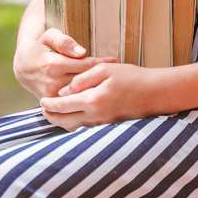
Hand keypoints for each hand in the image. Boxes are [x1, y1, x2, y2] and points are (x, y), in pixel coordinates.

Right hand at [13, 27, 118, 100]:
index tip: (115, 60)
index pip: (84, 65)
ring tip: (112, 84)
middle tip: (120, 73)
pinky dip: (86, 100)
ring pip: (81, 95)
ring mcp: (53, 96)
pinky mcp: (53, 105)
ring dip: (96, 90)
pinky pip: (73, 104)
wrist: (23, 67)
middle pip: (85, 82)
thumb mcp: (49, 36)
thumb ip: (64, 41)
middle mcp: (54, 82)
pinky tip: (98, 95)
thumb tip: (81, 52)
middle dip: (103, 78)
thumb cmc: (40, 48)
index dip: (101, 63)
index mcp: (55, 64)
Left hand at [39, 62, 159, 130]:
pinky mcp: (109, 125)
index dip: (50, 105)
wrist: (156, 93)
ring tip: (54, 114)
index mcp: (93, 100)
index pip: (63, 106)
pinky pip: (85, 128)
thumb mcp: (106, 69)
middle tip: (43, 111)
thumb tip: (65, 91)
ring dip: (62, 122)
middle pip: (65, 122)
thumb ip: (83, 78)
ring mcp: (103, 124)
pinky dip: (74, 123)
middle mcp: (96, 116)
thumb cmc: (132, 77)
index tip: (41, 101)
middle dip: (52, 117)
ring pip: (74, 127)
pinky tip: (72, 116)